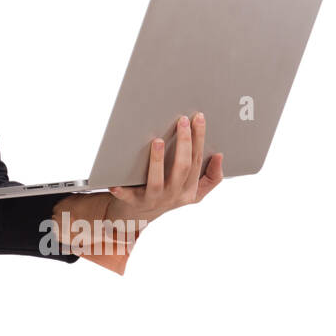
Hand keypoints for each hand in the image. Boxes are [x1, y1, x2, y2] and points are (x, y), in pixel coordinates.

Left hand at [105, 113, 224, 223]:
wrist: (135, 217)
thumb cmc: (164, 194)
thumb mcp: (192, 192)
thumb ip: (211, 178)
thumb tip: (219, 156)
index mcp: (189, 190)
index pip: (196, 160)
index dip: (199, 139)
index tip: (198, 118)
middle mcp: (173, 195)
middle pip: (182, 168)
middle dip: (184, 143)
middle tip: (182, 121)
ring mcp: (153, 200)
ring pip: (157, 181)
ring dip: (158, 161)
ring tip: (157, 142)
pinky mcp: (133, 203)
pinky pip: (127, 197)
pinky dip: (122, 190)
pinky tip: (116, 182)